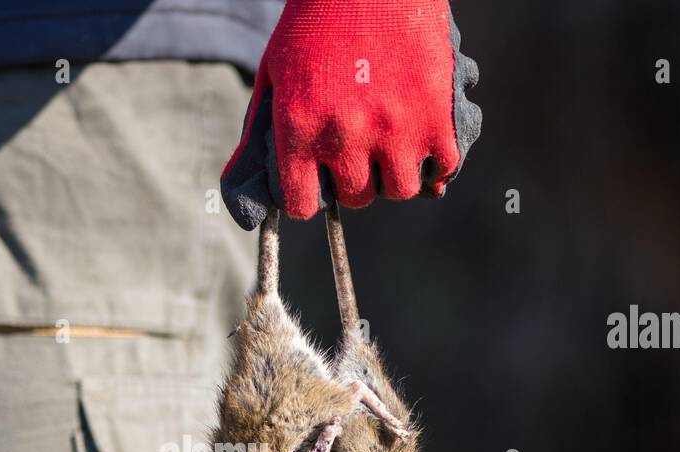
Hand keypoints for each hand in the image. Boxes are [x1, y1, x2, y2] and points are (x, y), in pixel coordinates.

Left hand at [221, 0, 480, 229]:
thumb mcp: (274, 71)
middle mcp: (344, 135)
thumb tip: (237, 182)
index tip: (317, 186)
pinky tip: (424, 138)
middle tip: (360, 153)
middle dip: (356, 180)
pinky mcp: (435, 115)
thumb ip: (259, 129)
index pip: (301, 204)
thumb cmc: (316, 20)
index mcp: (299, 127)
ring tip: (392, 147)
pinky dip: (436, 159)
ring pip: (399, 189)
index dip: (309, 198)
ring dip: (396, 174)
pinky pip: (442, 166)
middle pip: (356, 197)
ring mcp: (393, 128)